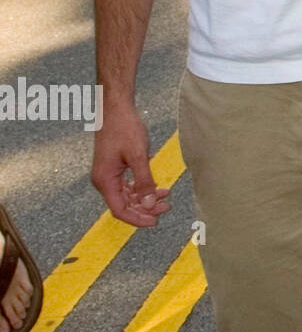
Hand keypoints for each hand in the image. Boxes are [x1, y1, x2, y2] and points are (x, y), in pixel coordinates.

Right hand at [91, 104, 171, 227]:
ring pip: (127, 196)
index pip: (119, 210)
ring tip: (167, 198)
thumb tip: (149, 205)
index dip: (137, 218)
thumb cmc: (125, 128)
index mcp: (105, 181)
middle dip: (145, 209)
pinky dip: (142, 188)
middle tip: (167, 208)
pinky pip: (128, 185)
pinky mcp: (114, 167)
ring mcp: (108, 174)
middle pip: (124, 205)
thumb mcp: (138, 155)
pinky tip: (158, 188)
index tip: (155, 222)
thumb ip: (143, 181)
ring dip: (145, 199)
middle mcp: (104, 181)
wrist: (116, 109)